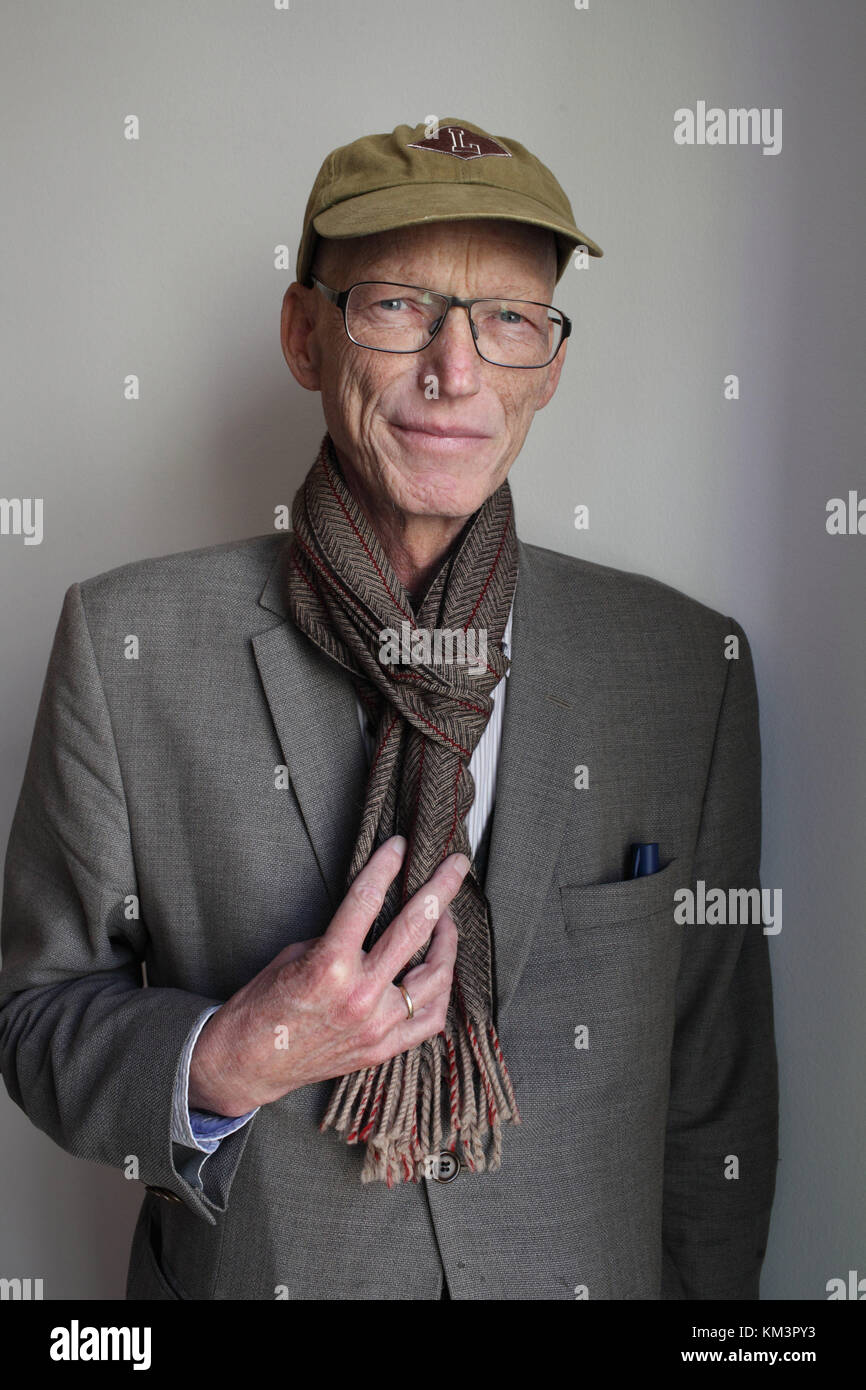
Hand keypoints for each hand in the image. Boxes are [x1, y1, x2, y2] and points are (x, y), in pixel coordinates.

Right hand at [188, 836, 466, 1115]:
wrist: (248, 1062)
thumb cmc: (264, 1004)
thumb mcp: (295, 955)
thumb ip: (339, 938)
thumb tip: (372, 919)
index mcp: (330, 965)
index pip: (366, 900)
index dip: (385, 865)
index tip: (400, 845)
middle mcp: (360, 995)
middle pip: (414, 929)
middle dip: (440, 889)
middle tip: (456, 865)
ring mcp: (377, 1026)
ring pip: (435, 976)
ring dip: (447, 942)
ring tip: (446, 919)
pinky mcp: (383, 1049)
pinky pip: (430, 1019)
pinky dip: (440, 992)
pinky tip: (438, 972)